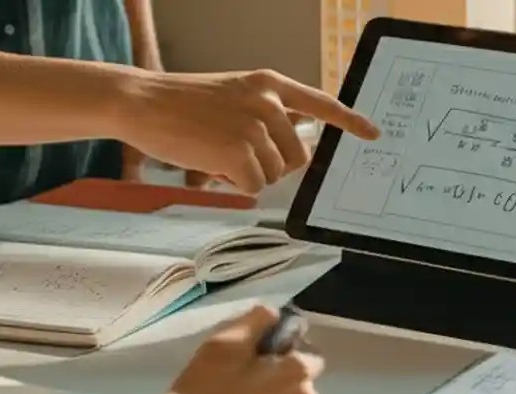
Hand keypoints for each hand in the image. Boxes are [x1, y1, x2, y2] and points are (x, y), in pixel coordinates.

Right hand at [121, 69, 378, 194]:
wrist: (142, 101)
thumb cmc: (183, 104)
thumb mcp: (233, 96)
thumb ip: (266, 113)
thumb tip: (294, 148)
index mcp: (269, 84)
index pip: (321, 103)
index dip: (350, 121)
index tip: (373, 134)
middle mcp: (268, 102)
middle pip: (297, 157)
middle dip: (272, 165)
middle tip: (236, 152)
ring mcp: (254, 126)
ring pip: (274, 175)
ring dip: (248, 174)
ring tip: (217, 152)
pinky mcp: (238, 151)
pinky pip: (254, 186)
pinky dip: (234, 184)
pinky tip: (211, 164)